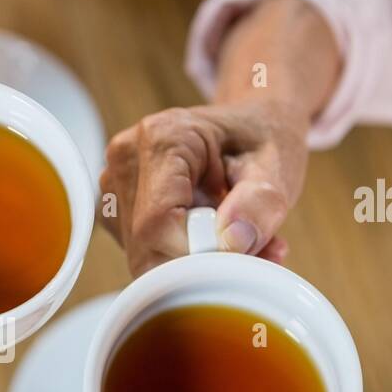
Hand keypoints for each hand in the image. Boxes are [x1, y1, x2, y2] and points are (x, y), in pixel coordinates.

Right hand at [98, 101, 307, 274]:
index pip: (158, 225)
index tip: (243, 253)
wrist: (250, 125)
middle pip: (145, 248)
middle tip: (252, 249)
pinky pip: (143, 254)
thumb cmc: (263, 139)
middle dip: (199, 265)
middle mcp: (126, 159)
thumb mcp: (277, 165)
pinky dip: (181, 258)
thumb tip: (233, 241)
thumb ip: (260, 204)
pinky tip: (211, 234)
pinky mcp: (115, 208)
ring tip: (234, 235)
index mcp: (162, 138)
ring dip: (194, 264)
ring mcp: (114, 185)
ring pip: (144, 258)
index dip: (198, 254)